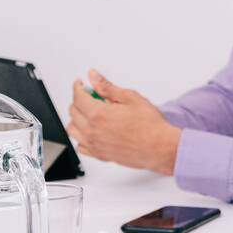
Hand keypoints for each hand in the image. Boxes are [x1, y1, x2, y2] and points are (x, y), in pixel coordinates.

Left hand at [66, 69, 180, 174]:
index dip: (78, 87)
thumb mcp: (130, 98)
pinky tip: (91, 131)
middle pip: (73, 112)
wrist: (159, 147)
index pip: (78, 97)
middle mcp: (92, 131)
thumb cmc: (150, 125)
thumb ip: (108, 87)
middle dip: (78, 100)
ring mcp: (95, 144)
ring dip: (77, 118)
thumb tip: (94, 77)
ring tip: (89, 113)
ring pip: (72, 129)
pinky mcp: (100, 155)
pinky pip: (80, 146)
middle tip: (90, 96)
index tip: (81, 84)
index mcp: (98, 114)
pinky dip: (81, 136)